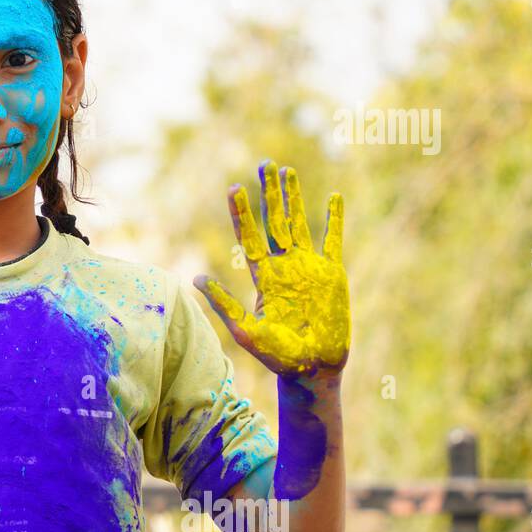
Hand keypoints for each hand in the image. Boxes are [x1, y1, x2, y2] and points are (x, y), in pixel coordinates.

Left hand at [194, 160, 349, 379]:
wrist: (312, 368)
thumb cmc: (277, 355)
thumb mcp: (245, 330)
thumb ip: (224, 304)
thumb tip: (196, 279)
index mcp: (263, 277)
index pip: (250, 237)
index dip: (242, 213)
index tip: (233, 188)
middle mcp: (285, 266)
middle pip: (274, 221)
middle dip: (269, 194)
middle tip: (265, 164)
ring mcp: (309, 267)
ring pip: (299, 223)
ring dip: (294, 197)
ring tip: (287, 171)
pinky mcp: (333, 274)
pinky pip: (334, 240)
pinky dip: (335, 219)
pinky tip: (333, 197)